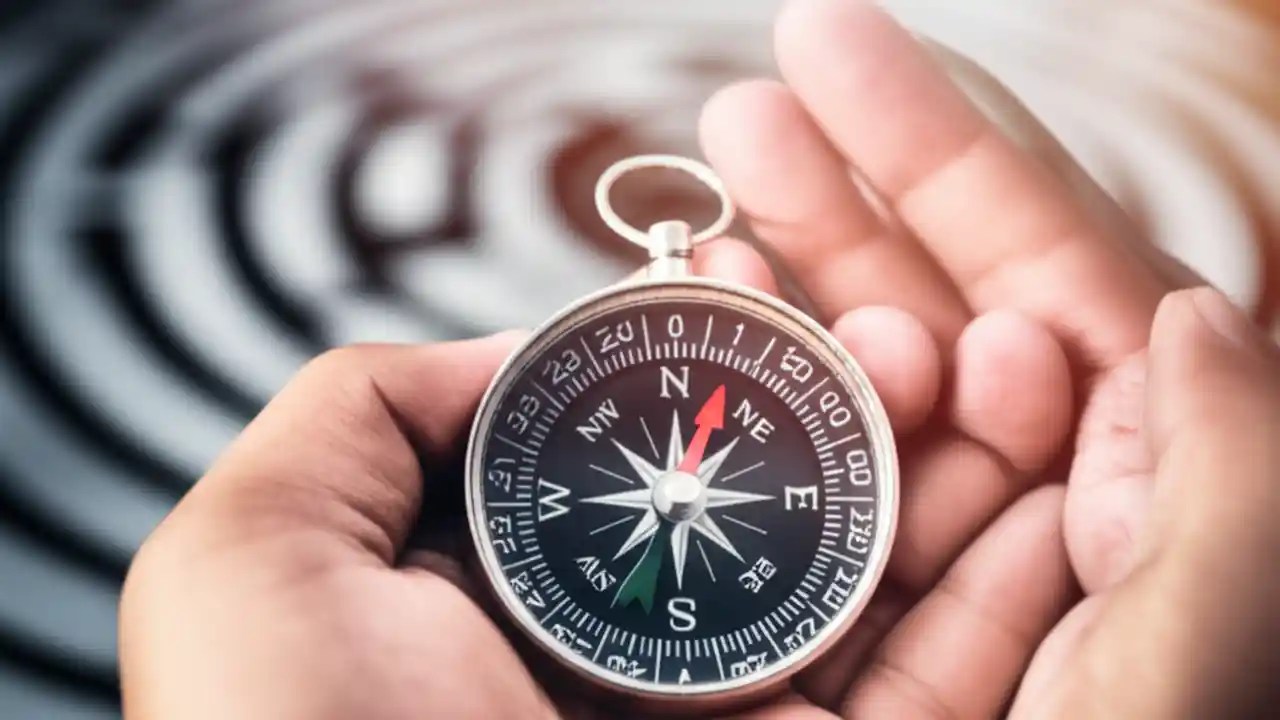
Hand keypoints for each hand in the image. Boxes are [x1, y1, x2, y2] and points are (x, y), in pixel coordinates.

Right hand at [694, 0, 1276, 716]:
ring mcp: (949, 571)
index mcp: (1149, 491)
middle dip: (841, 197)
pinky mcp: (864, 636)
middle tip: (742, 109)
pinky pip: (813, 503)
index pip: (1048, 268)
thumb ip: (1226, 494)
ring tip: (708, 234)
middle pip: (939, 306)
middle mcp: (1053, 515)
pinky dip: (758, 423)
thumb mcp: (1195, 678)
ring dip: (787, 304)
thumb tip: (1197, 315)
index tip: (833, 49)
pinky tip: (709, 362)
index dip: (937, 147)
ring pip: (864, 398)